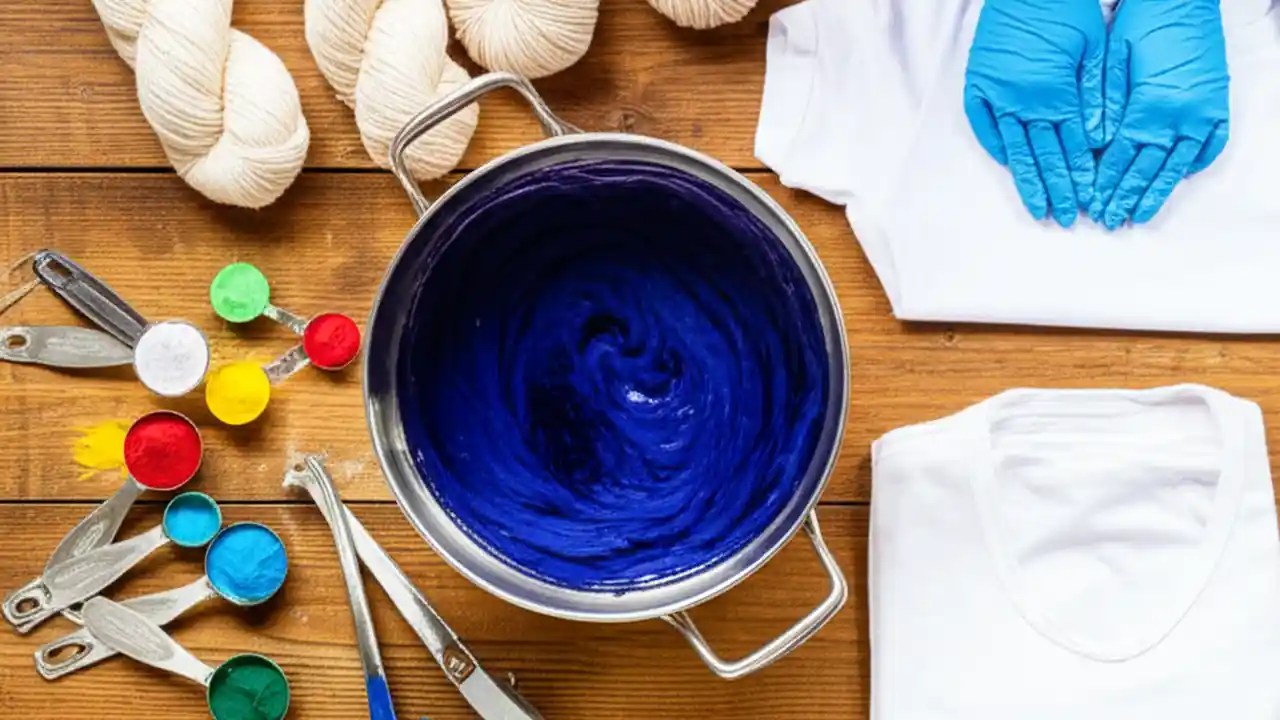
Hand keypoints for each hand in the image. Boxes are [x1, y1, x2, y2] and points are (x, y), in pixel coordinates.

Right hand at [964, 0, 1106, 226]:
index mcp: (1058, 92)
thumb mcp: (1096, 47)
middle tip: (1066, 218)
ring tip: (1038, 208)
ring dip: (1029, 179)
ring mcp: (997, 94)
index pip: (1072, 147)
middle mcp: (1025, 100)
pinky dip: (996, 146)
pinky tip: (1008, 166)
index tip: (1088, 202)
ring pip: (1015, 148)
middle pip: (1044, 156)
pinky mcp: (979, 83)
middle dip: (1057, 190)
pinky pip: (984, 124)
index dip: (1080, 177)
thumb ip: (1098, 97)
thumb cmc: (1067, 7)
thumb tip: (1099, 140)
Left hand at [1090, 0, 1229, 228]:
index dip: (1105, 184)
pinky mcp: (1218, 104)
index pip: (1119, 157)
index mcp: (1147, 106)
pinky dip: (1194, 164)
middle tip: (1109, 220)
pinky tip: (1178, 177)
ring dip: (1156, 192)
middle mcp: (1178, 115)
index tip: (1092, 205)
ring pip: (1177, 165)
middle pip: (1146, 169)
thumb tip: (1094, 144)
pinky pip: (1210, 145)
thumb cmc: (1144, 20)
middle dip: (1125, 197)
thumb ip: (1105, 104)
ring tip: (1139, 215)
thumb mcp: (1113, 57)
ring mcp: (1203, 112)